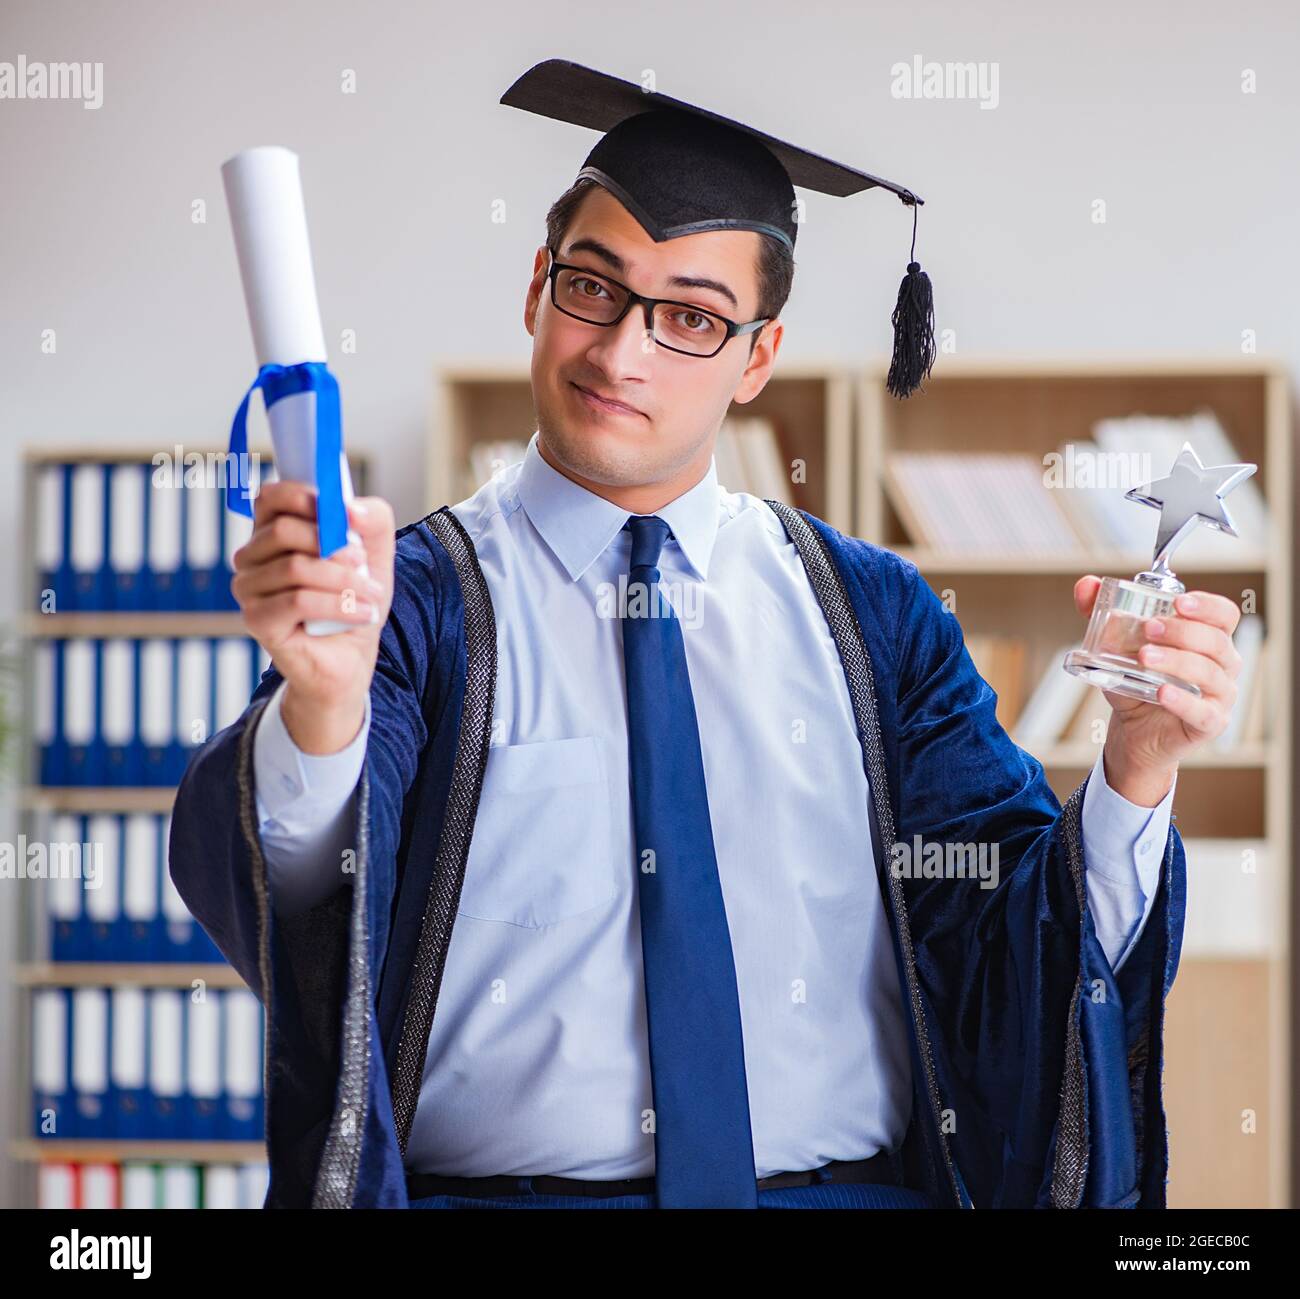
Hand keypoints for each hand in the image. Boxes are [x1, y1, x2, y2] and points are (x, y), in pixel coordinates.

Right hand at [231, 483, 395, 750]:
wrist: (349, 659)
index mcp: (272, 532)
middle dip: (334, 545)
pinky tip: (361, 614)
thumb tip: (351, 508)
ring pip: (295, 568)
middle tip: (363, 563)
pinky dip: (338, 606)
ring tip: (371, 596)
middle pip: (285, 530)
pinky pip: (298, 601)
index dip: (305, 497)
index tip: (341, 513)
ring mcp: (248, 589)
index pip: (270, 497)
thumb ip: (372, 519)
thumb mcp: (375, 554)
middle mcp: (251, 557)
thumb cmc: (353, 600)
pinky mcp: (257, 620)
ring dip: (345, 581)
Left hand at [1073, 576, 1242, 803]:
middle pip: (1216, 641)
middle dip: (1182, 631)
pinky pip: (1204, 711)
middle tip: (1149, 629)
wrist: (1132, 730)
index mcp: (1208, 639)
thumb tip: (1086, 585)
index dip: (1207, 605)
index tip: (1178, 602)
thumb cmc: (1135, 682)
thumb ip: (1101, 614)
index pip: (1224, 615)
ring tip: (1143, 657)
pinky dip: (1183, 700)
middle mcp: (1222, 664)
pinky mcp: (1210, 723)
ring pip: (1210, 673)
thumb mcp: (1115, 646)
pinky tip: (1162, 692)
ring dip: (1177, 661)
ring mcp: (1220, 695)